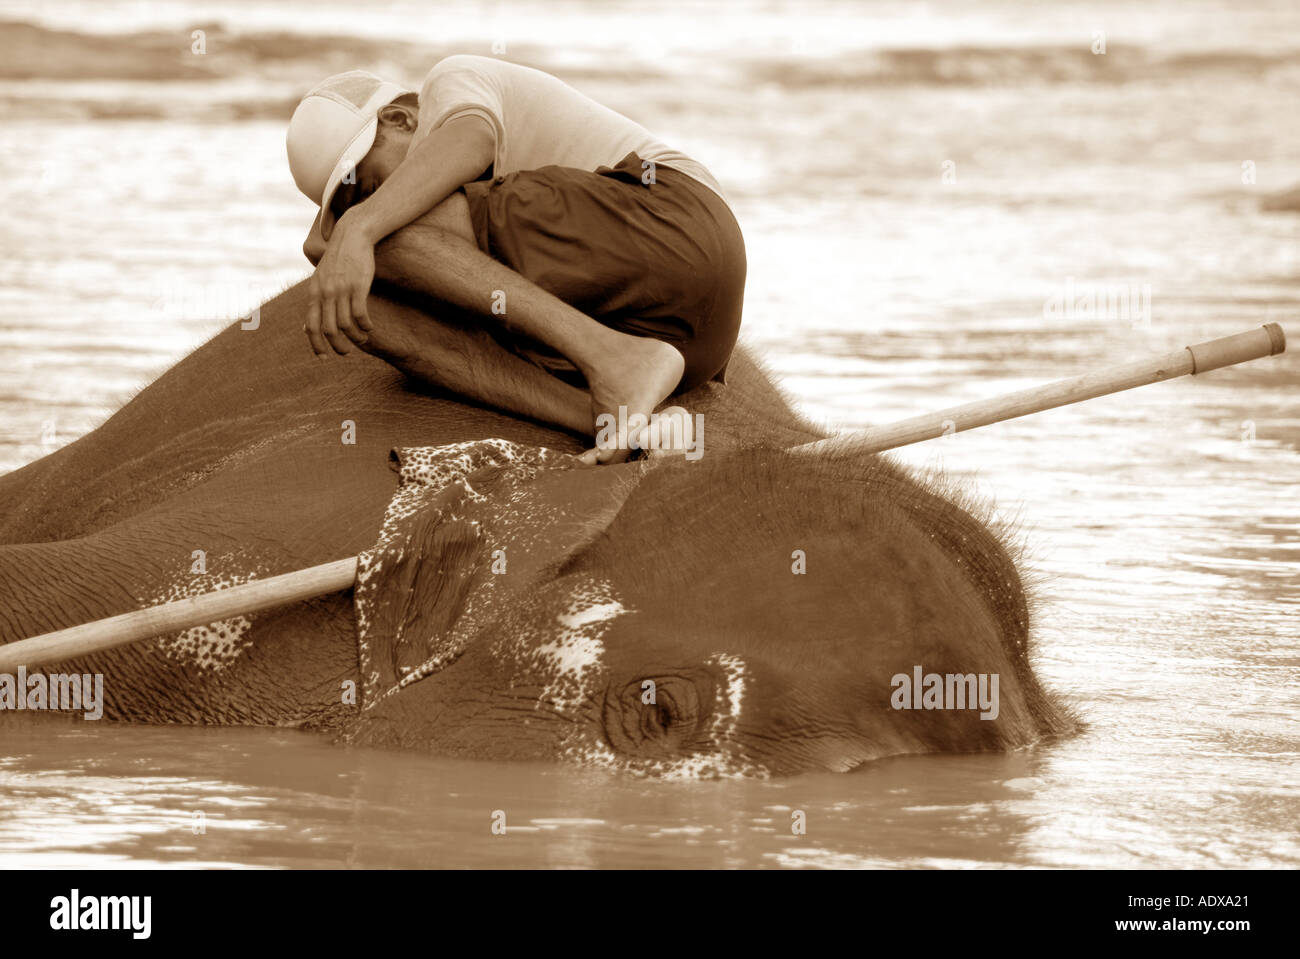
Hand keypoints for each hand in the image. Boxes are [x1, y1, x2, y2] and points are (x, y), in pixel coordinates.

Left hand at [305, 214, 375, 355]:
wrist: (352, 235)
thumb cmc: (338, 260)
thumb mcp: (319, 281)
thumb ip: (314, 305)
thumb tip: (305, 329)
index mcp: (314, 293)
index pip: (311, 326)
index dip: (316, 345)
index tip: (323, 358)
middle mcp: (325, 293)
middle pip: (328, 330)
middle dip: (338, 347)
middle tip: (346, 353)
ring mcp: (341, 289)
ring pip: (346, 325)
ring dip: (355, 337)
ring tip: (363, 339)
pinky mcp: (358, 286)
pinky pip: (360, 314)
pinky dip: (365, 325)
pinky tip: (370, 327)